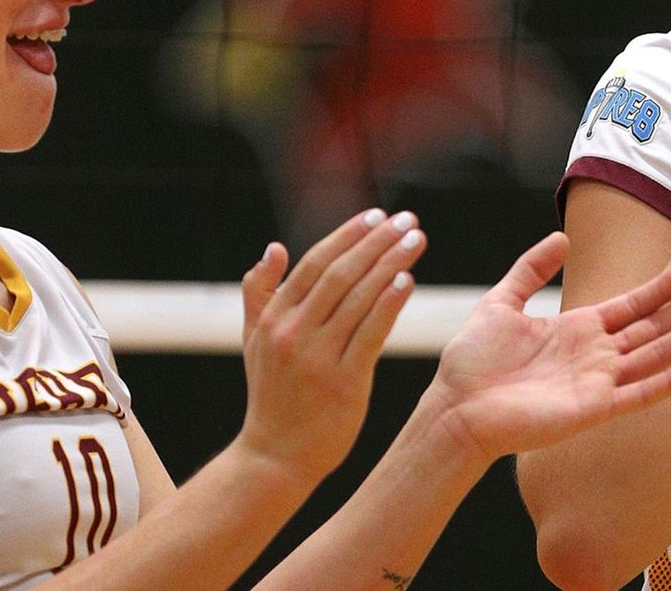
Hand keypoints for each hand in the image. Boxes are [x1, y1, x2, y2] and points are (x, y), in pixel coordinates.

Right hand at [233, 209, 425, 485]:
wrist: (275, 456)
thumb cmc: (271, 396)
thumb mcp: (254, 342)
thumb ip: (259, 294)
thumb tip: (274, 248)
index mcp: (273, 318)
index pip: (314, 263)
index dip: (348, 235)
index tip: (377, 215)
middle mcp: (292, 332)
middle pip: (339, 273)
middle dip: (376, 241)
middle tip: (406, 218)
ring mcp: (316, 356)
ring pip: (358, 297)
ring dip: (390, 263)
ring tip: (416, 239)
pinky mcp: (343, 381)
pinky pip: (370, 333)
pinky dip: (389, 303)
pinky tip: (408, 279)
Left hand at [427, 231, 670, 462]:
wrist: (455, 408)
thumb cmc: (473, 363)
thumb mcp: (500, 302)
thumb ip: (530, 270)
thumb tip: (561, 238)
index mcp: (577, 330)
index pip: (631, 306)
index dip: (660, 289)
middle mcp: (595, 355)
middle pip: (652, 327)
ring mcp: (598, 382)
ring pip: (654, 355)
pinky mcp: (594, 409)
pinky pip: (640, 394)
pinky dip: (669, 381)